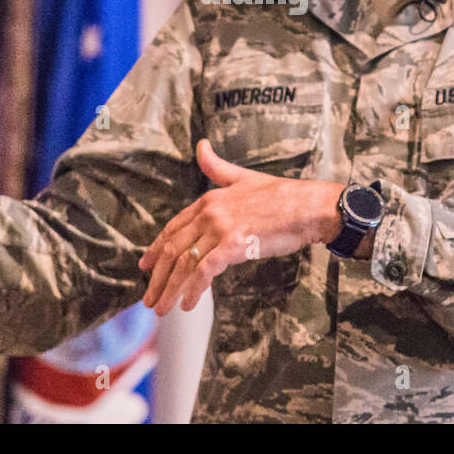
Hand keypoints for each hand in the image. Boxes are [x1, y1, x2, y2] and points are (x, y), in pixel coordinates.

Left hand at [138, 138, 342, 315]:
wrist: (307, 206)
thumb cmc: (280, 195)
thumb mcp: (243, 177)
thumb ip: (217, 168)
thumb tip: (201, 145)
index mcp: (209, 199)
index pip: (173, 228)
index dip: (156, 250)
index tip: (146, 267)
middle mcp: (209, 213)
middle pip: (173, 249)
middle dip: (158, 277)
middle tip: (148, 299)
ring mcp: (221, 229)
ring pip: (184, 263)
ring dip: (170, 289)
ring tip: (162, 308)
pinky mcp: (234, 245)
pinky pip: (205, 271)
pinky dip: (194, 290)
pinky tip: (188, 304)